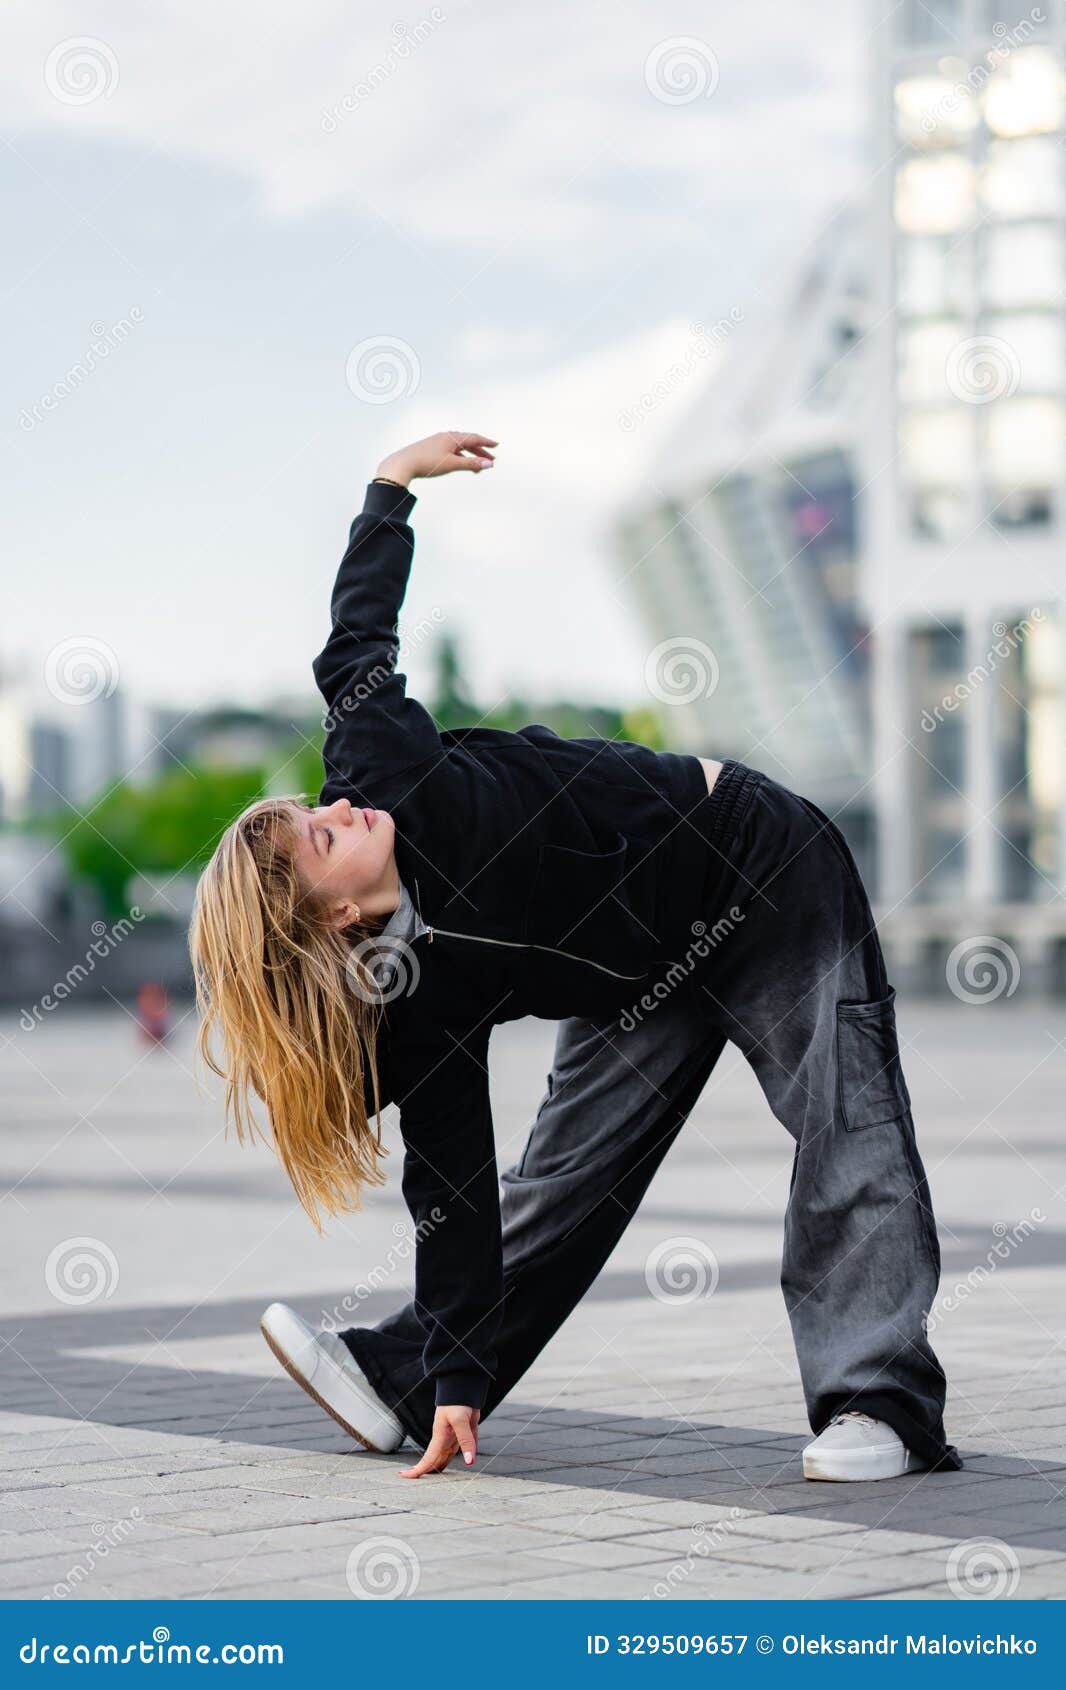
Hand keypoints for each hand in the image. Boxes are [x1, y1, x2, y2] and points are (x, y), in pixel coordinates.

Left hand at [376, 431, 496, 486]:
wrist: (403, 464)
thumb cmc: (427, 463)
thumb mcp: (452, 464)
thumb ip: (472, 464)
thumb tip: (490, 464)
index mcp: (452, 437)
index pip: (474, 438)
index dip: (486, 442)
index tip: (496, 445)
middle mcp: (445, 437)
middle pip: (467, 442)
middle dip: (480, 451)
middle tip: (491, 460)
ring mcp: (438, 442)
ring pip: (459, 448)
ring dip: (470, 456)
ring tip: (478, 466)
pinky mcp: (431, 449)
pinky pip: (451, 451)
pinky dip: (460, 457)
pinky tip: (460, 463)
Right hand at [399, 1404, 479, 1477]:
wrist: (464, 1385)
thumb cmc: (457, 1401)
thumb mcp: (460, 1421)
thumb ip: (465, 1441)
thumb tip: (469, 1462)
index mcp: (440, 1437)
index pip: (427, 1458)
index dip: (417, 1470)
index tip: (403, 1476)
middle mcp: (445, 1437)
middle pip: (436, 1459)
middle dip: (428, 1471)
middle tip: (420, 1484)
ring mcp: (454, 1434)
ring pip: (448, 1454)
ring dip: (444, 1464)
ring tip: (438, 1476)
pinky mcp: (465, 1429)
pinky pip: (463, 1446)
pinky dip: (462, 1454)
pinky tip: (464, 1458)